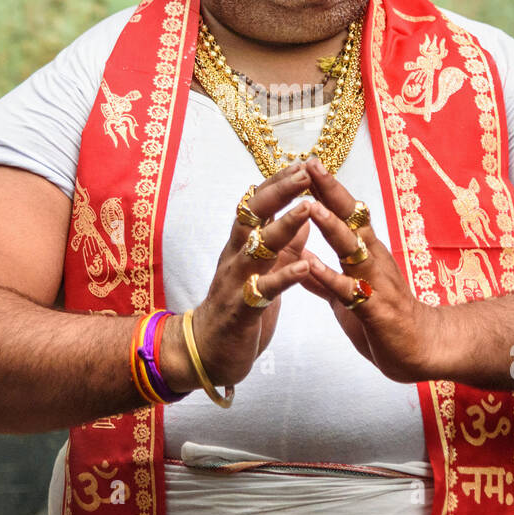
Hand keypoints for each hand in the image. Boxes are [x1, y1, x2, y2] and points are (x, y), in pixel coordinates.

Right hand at [159, 162, 313, 391]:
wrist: (206, 352)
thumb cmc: (237, 308)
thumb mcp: (260, 269)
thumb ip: (281, 244)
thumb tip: (302, 214)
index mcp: (241, 244)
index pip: (258, 203)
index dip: (279, 181)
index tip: (303, 161)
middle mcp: (236, 256)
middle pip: (253, 214)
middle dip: (279, 191)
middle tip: (304, 172)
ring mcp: (236, 281)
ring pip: (257, 247)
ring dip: (283, 226)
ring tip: (307, 208)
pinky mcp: (242, 309)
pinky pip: (262, 289)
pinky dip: (283, 277)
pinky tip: (302, 266)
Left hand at [297, 156, 442, 383]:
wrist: (425, 348)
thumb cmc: (387, 320)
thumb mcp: (350, 297)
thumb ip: (325, 280)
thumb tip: (303, 263)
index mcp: (367, 254)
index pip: (347, 213)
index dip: (328, 189)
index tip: (308, 163)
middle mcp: (373, 260)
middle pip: (351, 218)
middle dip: (330, 191)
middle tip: (311, 164)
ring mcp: (374, 282)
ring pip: (352, 249)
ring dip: (331, 228)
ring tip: (312, 206)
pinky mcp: (374, 309)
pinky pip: (350, 291)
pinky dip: (331, 277)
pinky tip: (314, 266)